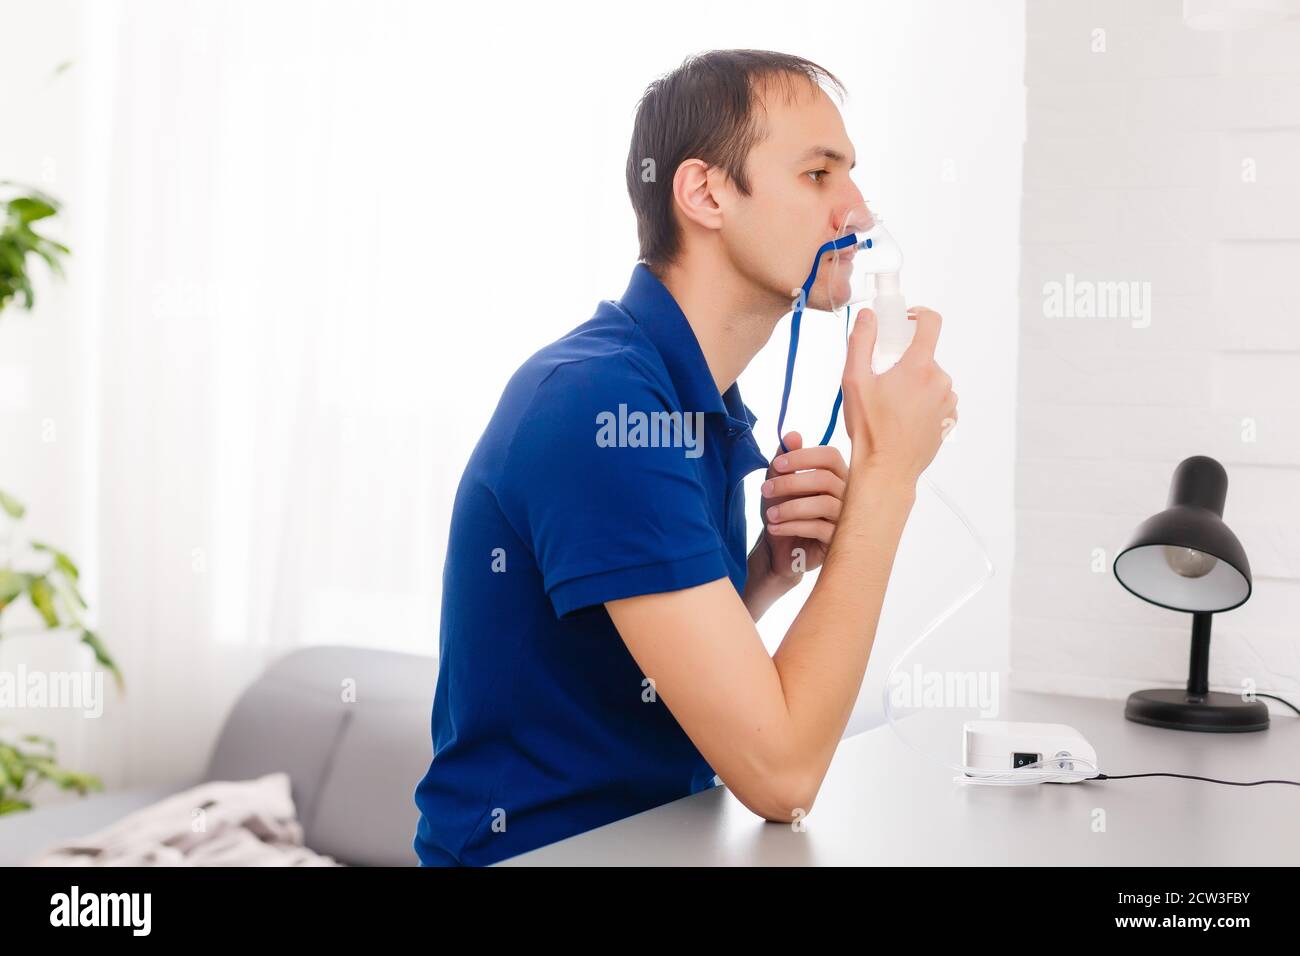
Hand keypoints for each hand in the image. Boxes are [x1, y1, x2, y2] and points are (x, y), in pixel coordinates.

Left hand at [750, 430, 847, 583]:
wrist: (780, 549)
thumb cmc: (784, 510)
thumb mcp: (779, 484)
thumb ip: (784, 461)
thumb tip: (792, 435)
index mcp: (835, 474)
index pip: (830, 455)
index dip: (803, 457)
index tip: (777, 465)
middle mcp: (846, 493)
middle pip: (825, 479)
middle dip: (790, 483)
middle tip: (765, 490)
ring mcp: (845, 517)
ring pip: (823, 504)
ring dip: (790, 508)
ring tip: (769, 514)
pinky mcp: (838, 540)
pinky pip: (818, 529)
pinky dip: (792, 526)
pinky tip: (774, 528)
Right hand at [840, 306, 956, 483]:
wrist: (886, 469)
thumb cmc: (870, 429)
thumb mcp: (854, 380)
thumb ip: (861, 342)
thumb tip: (869, 316)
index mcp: (919, 367)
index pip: (931, 322)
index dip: (918, 315)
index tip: (905, 320)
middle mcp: (940, 381)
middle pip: (925, 356)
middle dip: (905, 361)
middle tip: (883, 380)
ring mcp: (947, 401)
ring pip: (931, 379)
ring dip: (914, 384)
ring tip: (892, 405)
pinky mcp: (949, 419)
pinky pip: (937, 400)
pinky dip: (923, 402)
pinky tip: (904, 418)